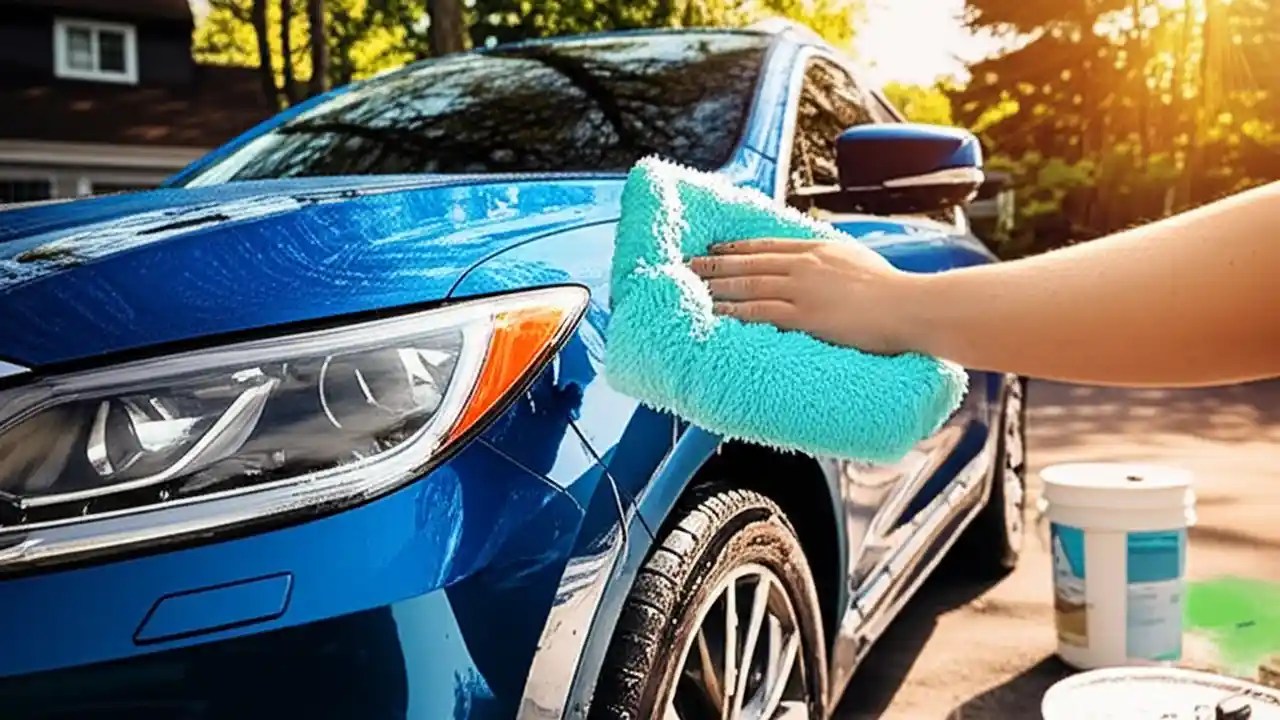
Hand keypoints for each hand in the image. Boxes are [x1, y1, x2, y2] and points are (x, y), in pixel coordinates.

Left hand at [689, 239, 920, 353]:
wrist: (910, 306)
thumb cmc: (894, 291)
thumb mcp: (859, 262)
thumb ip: (835, 262)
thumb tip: (826, 266)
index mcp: (817, 249)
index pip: (766, 246)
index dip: (735, 248)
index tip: (714, 250)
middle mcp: (804, 264)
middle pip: (748, 262)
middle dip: (714, 264)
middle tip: (687, 265)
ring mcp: (802, 289)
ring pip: (747, 285)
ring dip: (715, 286)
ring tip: (691, 289)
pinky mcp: (804, 315)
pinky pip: (758, 312)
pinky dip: (733, 311)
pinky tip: (715, 313)